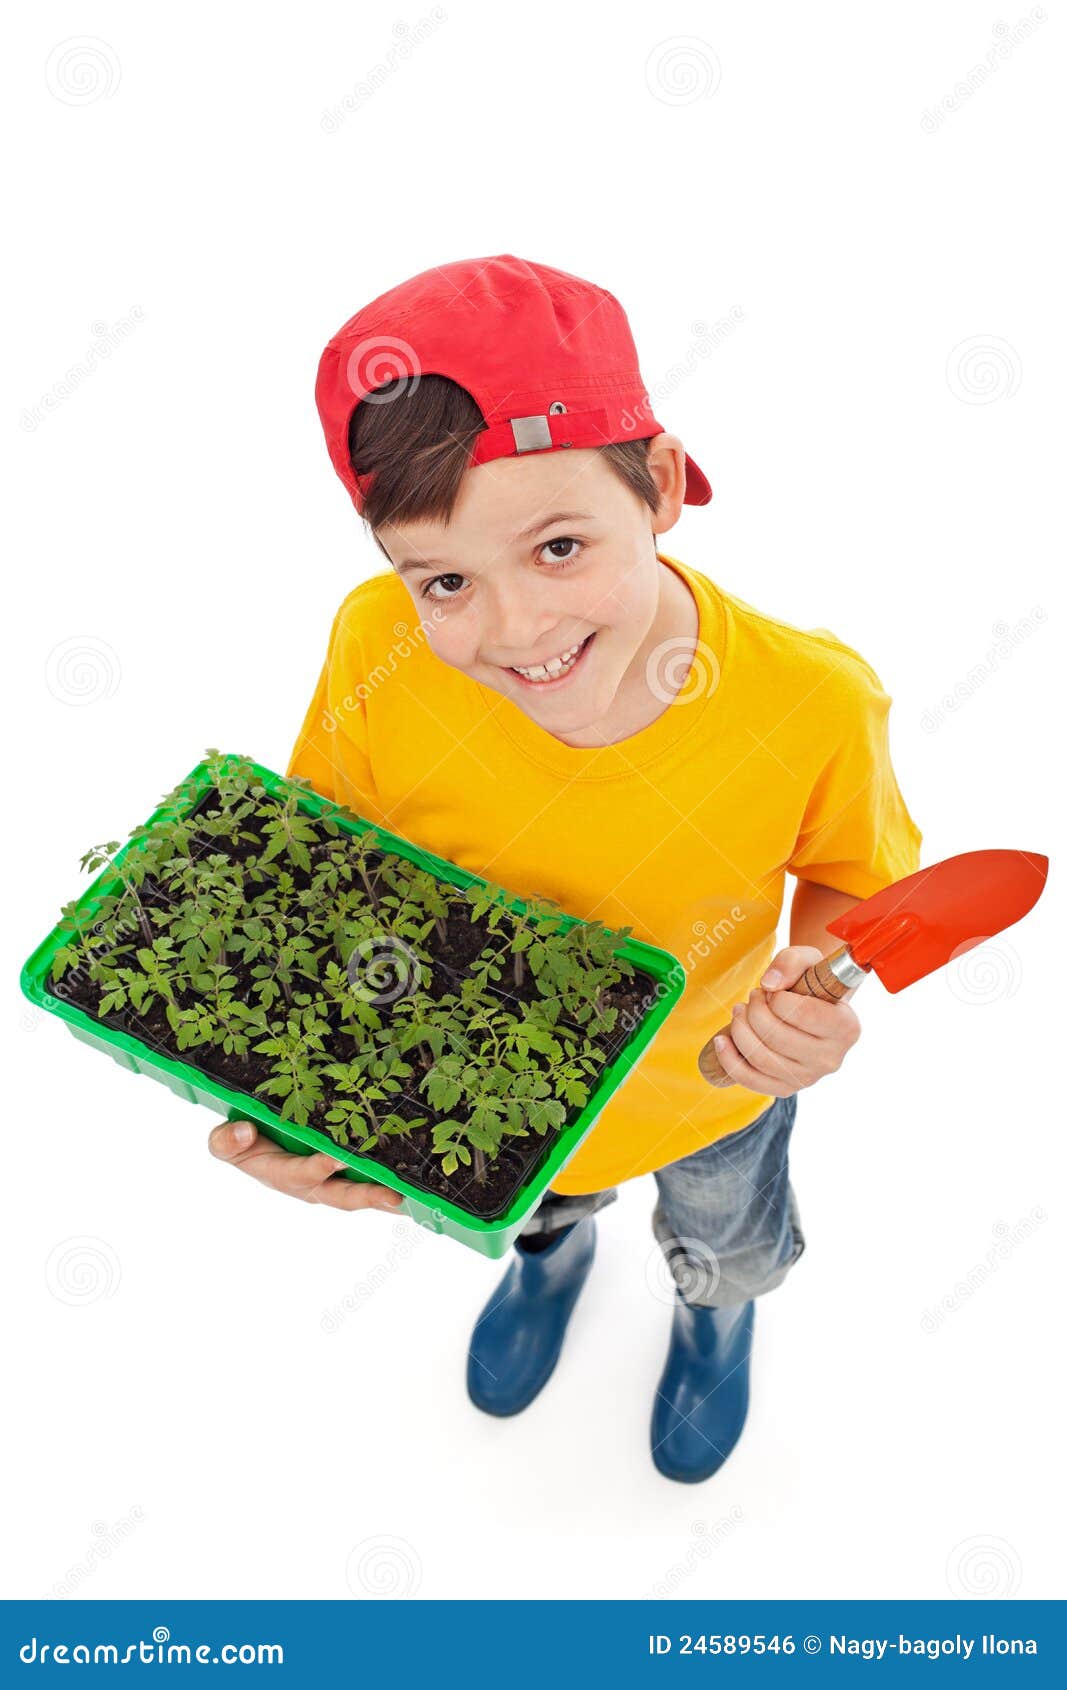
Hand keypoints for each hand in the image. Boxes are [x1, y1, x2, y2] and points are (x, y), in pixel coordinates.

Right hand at [207, 1120, 403, 1212]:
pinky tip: (418, 1187)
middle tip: (393, 1196)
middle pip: (341, 1194)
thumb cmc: (242, 1144)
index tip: (335, 1159)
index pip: (303, 1174)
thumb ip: (226, 1141)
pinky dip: (391, 1185)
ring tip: (414, 1198)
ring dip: (386, 1195)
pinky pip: (370, 1180)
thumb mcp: (224, 1143)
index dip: (317, 1168)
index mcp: (284, 1175)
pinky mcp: (346, 1173)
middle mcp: (313, 1183)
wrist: (252, 1145)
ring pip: (361, 1191)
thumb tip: (245, 1132)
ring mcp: (331, 1181)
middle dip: (366, 1196)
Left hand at [710, 945, 860, 1096]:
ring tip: (740, 1011)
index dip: (777, 998)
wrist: (815, 1011)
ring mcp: (809, 1078)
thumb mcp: (809, 960)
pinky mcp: (786, 1088)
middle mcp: (832, 1058)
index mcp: (846, 1027)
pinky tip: (722, 1040)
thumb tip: (769, 984)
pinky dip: (729, 1060)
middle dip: (754, 1011)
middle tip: (753, 997)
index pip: (802, 1013)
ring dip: (740, 1029)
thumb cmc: (813, 984)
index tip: (773, 991)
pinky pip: (751, 1081)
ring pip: (761, 1058)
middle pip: (777, 1037)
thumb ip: (791, 962)